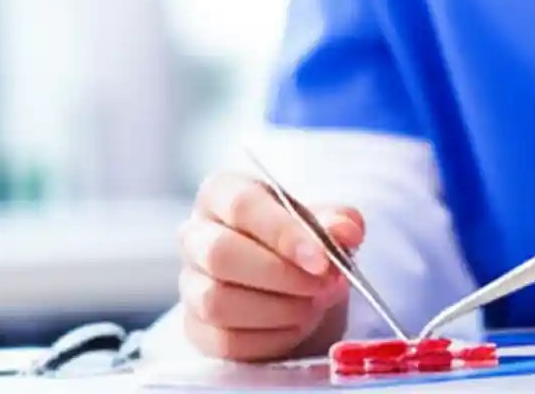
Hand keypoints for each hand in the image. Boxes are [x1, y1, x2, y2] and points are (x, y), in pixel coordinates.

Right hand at [178, 171, 364, 360]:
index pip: (242, 205)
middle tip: (324, 285)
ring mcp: (190, 284)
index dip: (283, 233)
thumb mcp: (324, 223)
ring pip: (217, 301)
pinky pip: (225, 340)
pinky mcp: (197, 328)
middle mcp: (196, 235)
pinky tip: (296, 325)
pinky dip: (270, 339)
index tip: (321, 259)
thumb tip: (345, 231)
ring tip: (314, 305)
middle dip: (281, 275)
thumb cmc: (300, 243)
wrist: (295, 285)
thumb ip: (338, 222)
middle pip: (221, 253)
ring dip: (277, 309)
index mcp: (222, 194)